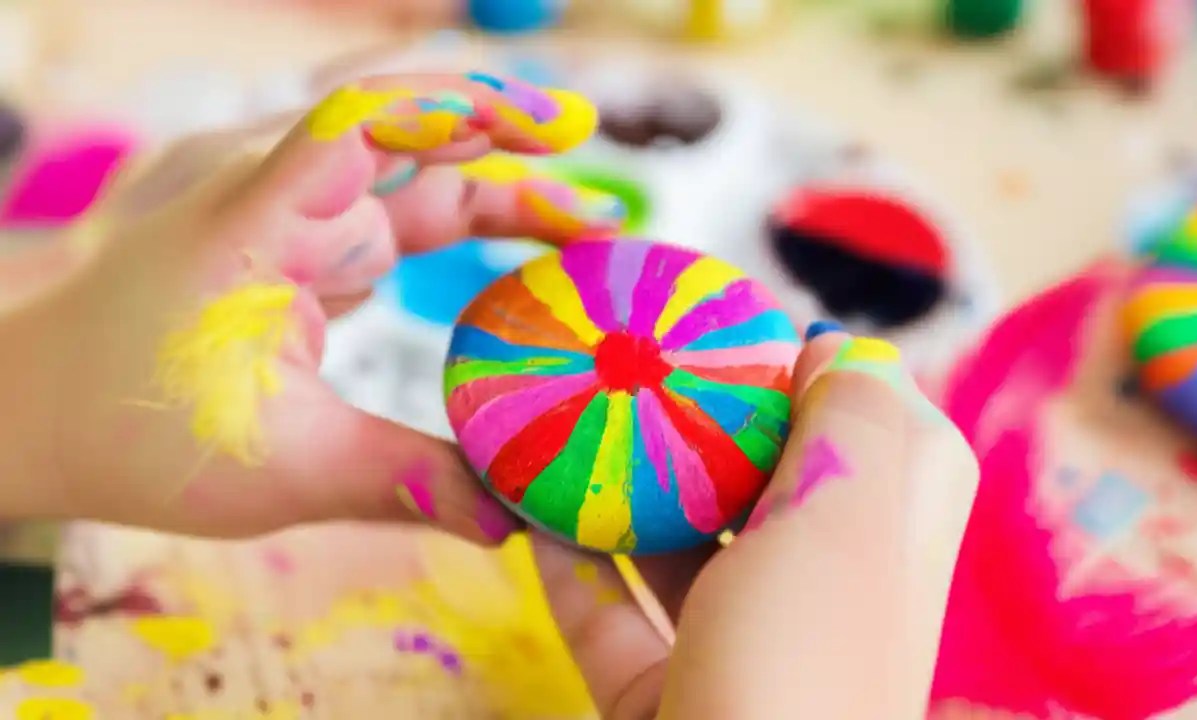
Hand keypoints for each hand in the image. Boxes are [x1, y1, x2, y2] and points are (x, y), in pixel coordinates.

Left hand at [0, 73, 617, 539]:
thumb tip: (518, 522)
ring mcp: (275, 204)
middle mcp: (267, 189)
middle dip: (514, 152)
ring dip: (498, 196)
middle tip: (604, 192)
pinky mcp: (288, 233)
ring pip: (408, 179)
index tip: (553, 127)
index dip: (461, 110)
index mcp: (253, 222)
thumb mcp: (284, 470)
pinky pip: (387, 214)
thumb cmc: (134, 428)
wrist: (33, 412)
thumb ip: (409, 483)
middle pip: (412, 142)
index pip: (359, 125)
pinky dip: (456, 231)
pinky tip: (519, 265)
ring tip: (590, 231)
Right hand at [530, 330, 978, 718]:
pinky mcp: (665, 697)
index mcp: (889, 538)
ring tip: (555, 415)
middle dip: (689, 418)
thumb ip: (858, 410)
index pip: (870, 426)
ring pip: (676, 543)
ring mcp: (741, 649)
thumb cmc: (809, 661)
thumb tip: (833, 347)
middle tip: (618, 361)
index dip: (805, 368)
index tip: (723, 328)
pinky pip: (611, 613)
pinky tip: (520, 505)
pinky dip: (568, 558)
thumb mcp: (854, 505)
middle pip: (758, 478)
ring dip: (616, 482)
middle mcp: (823, 590)